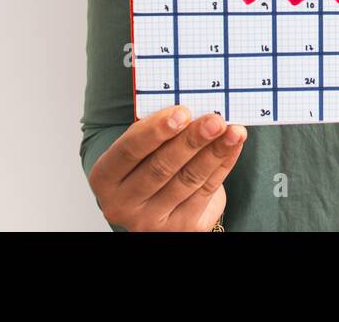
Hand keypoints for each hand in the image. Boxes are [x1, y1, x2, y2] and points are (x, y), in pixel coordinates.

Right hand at [88, 105, 247, 230]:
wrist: (161, 203)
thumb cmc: (149, 162)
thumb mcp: (143, 148)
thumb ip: (158, 130)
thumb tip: (193, 109)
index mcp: (105, 178)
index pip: (128, 151)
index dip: (155, 131)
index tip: (182, 112)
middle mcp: (122, 205)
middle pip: (160, 168)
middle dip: (191, 141)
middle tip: (214, 121)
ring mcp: (151, 222)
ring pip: (187, 181)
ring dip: (214, 152)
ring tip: (233, 131)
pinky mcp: (182, 229)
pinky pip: (206, 191)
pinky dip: (223, 164)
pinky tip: (233, 146)